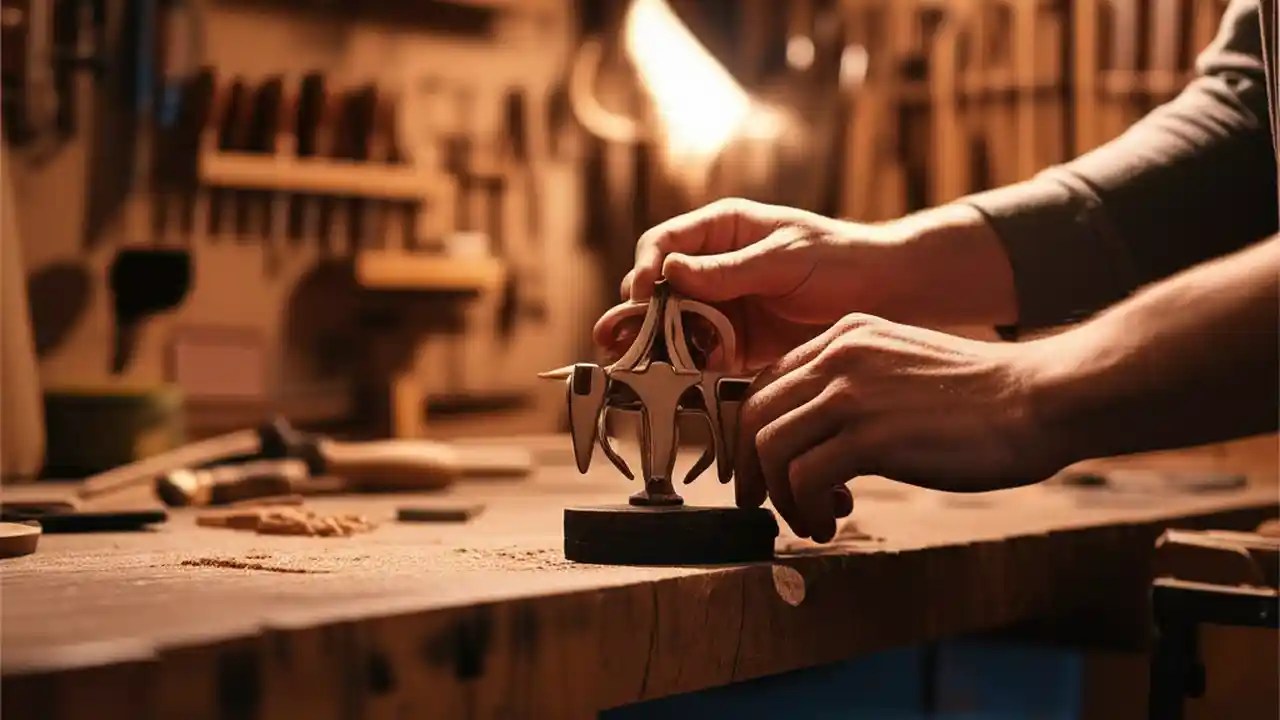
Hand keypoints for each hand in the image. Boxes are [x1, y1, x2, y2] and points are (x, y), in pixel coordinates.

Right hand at [593, 198, 908, 370]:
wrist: (887, 297)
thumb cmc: (840, 260)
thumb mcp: (784, 259)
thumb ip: (729, 271)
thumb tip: (669, 270)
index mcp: (722, 232)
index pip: (664, 243)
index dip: (646, 267)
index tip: (641, 292)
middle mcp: (713, 269)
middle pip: (657, 289)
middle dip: (634, 313)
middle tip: (614, 336)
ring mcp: (722, 309)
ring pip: (670, 326)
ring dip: (648, 344)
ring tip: (625, 362)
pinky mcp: (736, 345)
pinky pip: (699, 356)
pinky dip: (683, 368)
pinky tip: (672, 378)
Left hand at [735, 313, 1061, 542]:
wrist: (1038, 400)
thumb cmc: (982, 397)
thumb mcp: (901, 369)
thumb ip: (855, 388)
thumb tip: (817, 437)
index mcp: (843, 335)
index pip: (766, 383)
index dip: (753, 434)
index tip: (762, 471)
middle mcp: (837, 356)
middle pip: (754, 415)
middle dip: (751, 469)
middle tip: (764, 504)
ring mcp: (850, 394)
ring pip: (770, 449)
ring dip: (781, 497)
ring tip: (811, 521)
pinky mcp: (869, 436)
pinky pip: (802, 479)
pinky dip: (806, 509)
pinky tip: (831, 521)